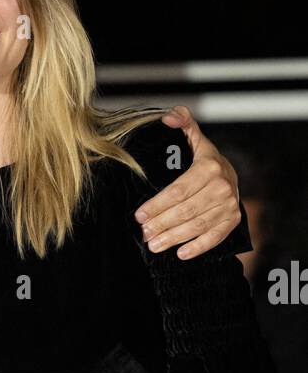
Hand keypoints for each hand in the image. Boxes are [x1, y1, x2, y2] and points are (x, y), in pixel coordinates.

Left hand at [134, 106, 240, 259]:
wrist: (230, 174)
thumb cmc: (205, 159)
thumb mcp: (193, 138)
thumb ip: (181, 123)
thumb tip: (167, 118)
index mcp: (209, 166)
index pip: (178, 190)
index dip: (157, 204)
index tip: (139, 215)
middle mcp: (222, 186)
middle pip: (186, 210)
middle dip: (162, 224)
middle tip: (144, 233)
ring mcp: (229, 205)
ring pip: (197, 225)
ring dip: (174, 238)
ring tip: (154, 245)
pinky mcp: (232, 220)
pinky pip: (214, 237)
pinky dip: (198, 247)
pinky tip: (181, 254)